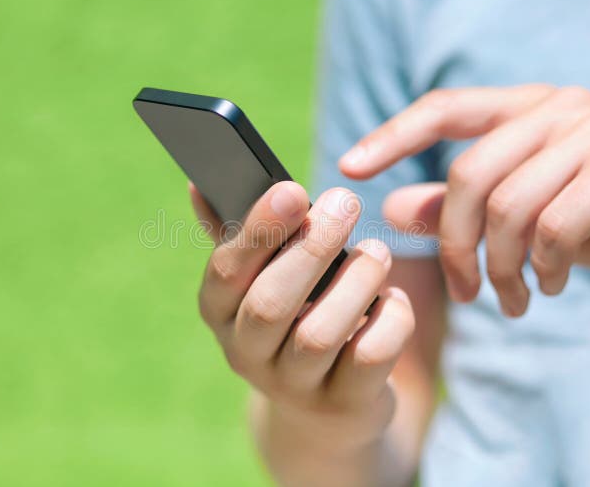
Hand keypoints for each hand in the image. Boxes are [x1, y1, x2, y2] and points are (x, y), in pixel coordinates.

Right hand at [190, 181, 414, 444]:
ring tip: (378, 251)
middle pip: (271, 304)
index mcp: (219, 311)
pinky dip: (389, 317)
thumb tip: (197, 184)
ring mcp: (293, 386)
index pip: (225, 273)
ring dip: (357, 280)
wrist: (325, 402)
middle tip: (346, 202)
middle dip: (312, 247)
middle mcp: (246, 354)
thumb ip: (237, 232)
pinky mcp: (342, 404)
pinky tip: (391, 297)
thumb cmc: (293, 313)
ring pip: (320, 333)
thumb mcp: (260, 276)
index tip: (293, 190)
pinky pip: (370, 357)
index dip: (258, 230)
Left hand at [339, 84, 589, 316]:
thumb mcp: (524, 213)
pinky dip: (545, 268)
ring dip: (500, 268)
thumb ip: (459, 207)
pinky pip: (555, 225)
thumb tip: (391, 210)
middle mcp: (556, 108)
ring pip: (508, 206)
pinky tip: (553, 286)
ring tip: (512, 301)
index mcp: (525, 108)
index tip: (347, 166)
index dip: (391, 134)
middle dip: (456, 246)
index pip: (444, 107)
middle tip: (467, 294)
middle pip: (467, 174)